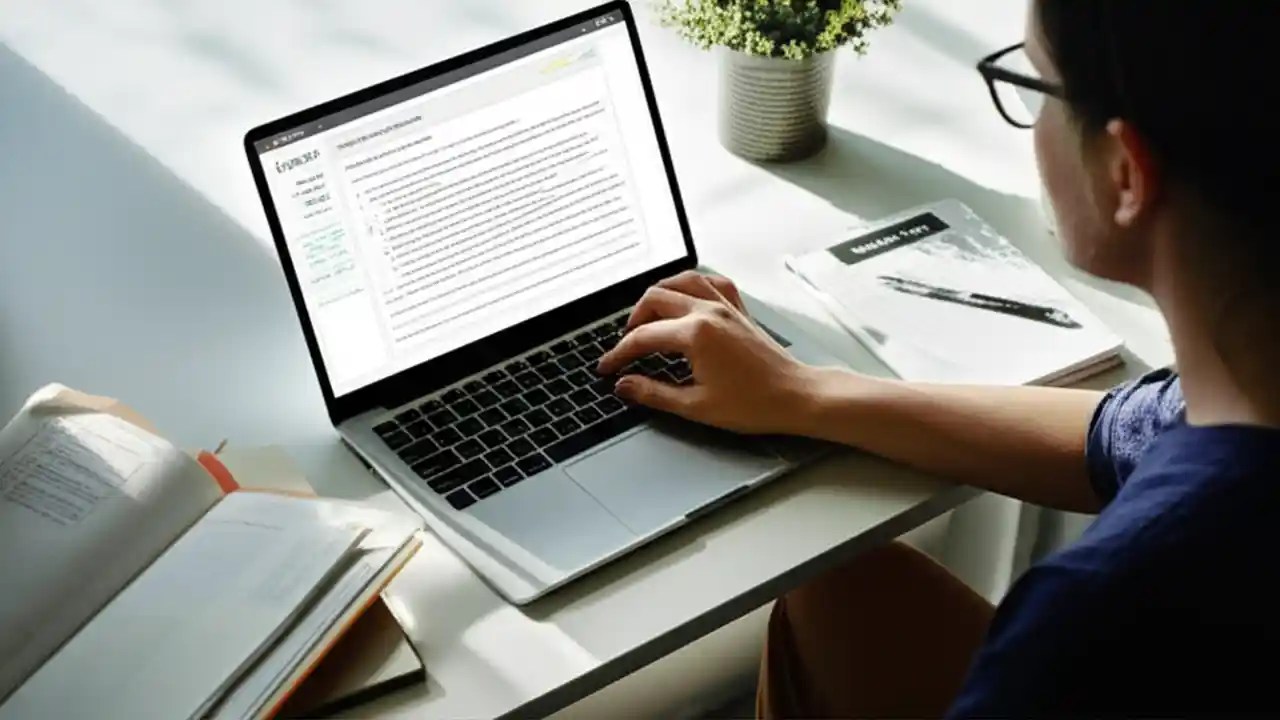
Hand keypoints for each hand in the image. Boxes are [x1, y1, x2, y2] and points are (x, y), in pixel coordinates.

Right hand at [596, 271, 814, 434]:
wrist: (795, 397)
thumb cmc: (753, 404)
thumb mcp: (695, 406)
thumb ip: (654, 393)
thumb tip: (625, 386)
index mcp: (695, 334)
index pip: (643, 337)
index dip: (619, 354)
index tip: (608, 368)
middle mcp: (708, 312)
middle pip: (654, 299)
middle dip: (632, 321)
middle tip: (626, 346)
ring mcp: (725, 307)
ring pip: (681, 281)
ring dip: (658, 295)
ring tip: (647, 317)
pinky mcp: (739, 310)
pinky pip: (711, 282)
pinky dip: (693, 284)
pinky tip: (686, 297)